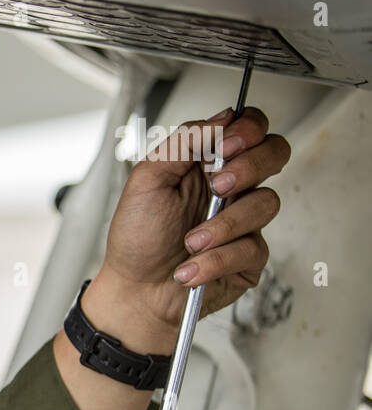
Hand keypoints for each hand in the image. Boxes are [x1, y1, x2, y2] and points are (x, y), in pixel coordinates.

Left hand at [96, 105, 290, 343]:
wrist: (135, 291)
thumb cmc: (137, 238)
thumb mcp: (146, 181)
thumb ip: (182, 144)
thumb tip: (221, 118)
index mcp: (206, 163)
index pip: (249, 128)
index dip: (248, 129)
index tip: (227, 145)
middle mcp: (230, 188)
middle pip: (275, 153)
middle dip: (251, 166)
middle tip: (218, 186)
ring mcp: (244, 221)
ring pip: (266, 203)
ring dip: (222, 225)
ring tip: (189, 242)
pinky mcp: (249, 256)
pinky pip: (251, 249)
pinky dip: (215, 260)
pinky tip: (190, 268)